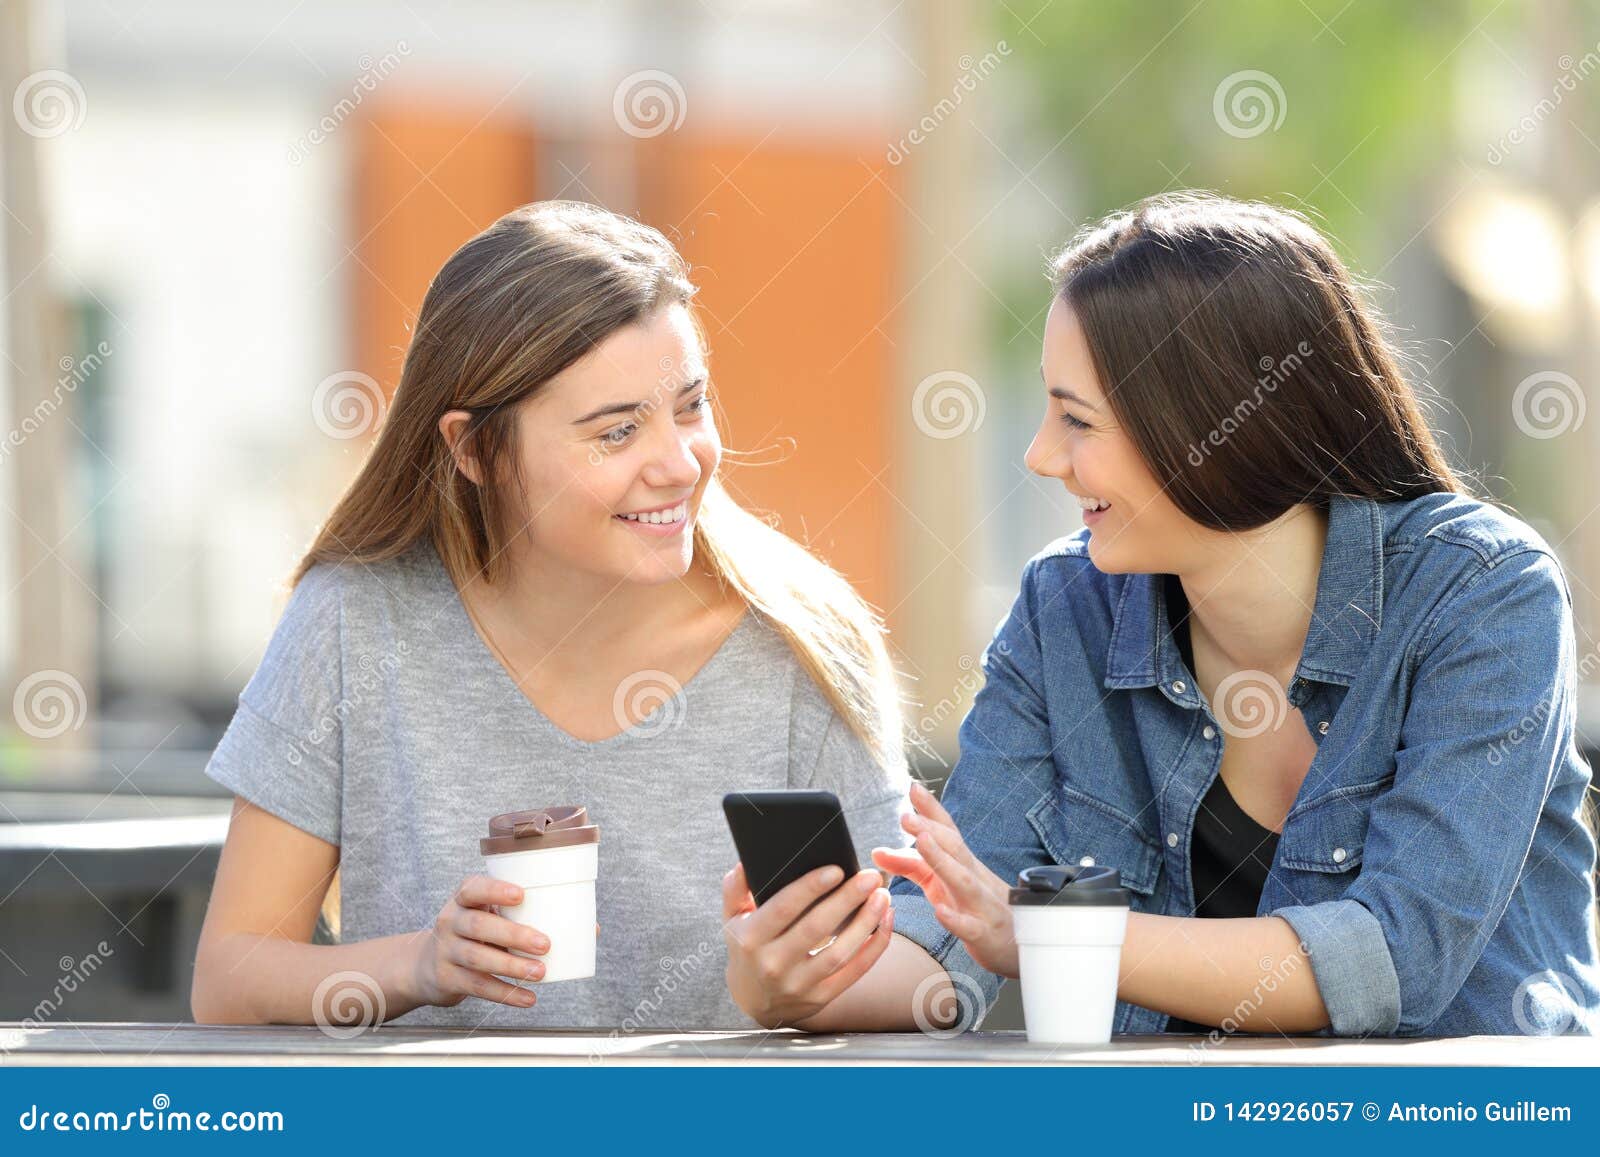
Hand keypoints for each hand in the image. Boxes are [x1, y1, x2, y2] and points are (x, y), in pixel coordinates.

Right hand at [408, 874, 548, 1008]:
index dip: (495, 890)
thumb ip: (519, 914)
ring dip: (512, 966)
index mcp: (463, 899)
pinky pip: (477, 986)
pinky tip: (527, 998)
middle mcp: (450, 922)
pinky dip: (505, 994)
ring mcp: (446, 951)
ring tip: (540, 972)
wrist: (427, 965)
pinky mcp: (447, 978)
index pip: (473, 889)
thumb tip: (586, 926)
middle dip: (513, 935)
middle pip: (478, 925)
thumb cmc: (474, 933)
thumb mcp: (485, 915)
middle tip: (545, 944)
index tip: (521, 895)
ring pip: (478, 958)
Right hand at [722, 862, 893, 1027]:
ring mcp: (798, 985)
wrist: (753, 1000)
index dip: (810, 888)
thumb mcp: (733, 919)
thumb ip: (735, 890)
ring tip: (882, 897)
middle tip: (870, 877)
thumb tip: (744, 864)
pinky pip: (853, 972)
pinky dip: (874, 948)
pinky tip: (885, 923)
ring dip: (866, 923)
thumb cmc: (747, 948)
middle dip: (847, 900)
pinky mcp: (820, 998)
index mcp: (750, 939)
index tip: (836, 869)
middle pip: (816, 928)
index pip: (783, 908)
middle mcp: (773, 964)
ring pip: (839, 953)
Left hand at [871, 781, 1018, 977]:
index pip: (947, 831)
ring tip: (922, 844)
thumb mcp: (939, 882)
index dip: (931, 809)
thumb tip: (877, 851)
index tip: (913, 787)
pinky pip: (970, 927)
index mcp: (962, 862)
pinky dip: (956, 919)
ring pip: (963, 880)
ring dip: (943, 861)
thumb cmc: (973, 906)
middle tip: (906, 816)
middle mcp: (974, 877)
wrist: (1016, 943)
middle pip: (954, 848)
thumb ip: (910, 865)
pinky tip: (940, 911)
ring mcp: (982, 904)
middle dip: (931, 830)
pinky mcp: (984, 933)